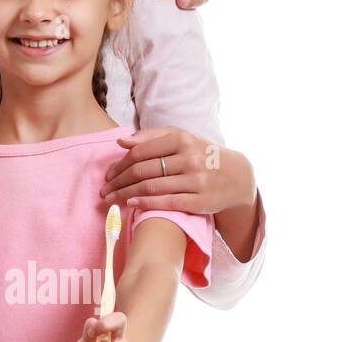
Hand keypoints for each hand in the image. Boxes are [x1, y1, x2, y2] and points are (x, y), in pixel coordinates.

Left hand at [101, 127, 255, 214]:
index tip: (109, 174)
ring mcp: (196, 180)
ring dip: (125, 195)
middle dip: (118, 182)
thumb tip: (122, 141)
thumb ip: (152, 136)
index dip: (120, 164)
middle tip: (104, 190)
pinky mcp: (200, 201)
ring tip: (111, 199)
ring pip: (151, 187)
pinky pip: (166, 202)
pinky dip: (145, 204)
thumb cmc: (201, 154)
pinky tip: (131, 205)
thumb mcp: (182, 138)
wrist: (237, 176)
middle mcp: (190, 158)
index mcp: (182, 139)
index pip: (140, 152)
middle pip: (143, 170)